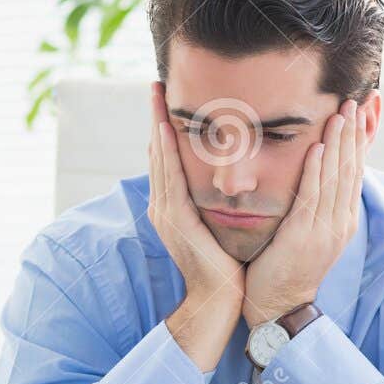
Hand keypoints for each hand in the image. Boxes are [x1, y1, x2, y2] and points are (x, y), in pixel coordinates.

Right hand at [147, 83, 242, 369]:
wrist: (219, 299)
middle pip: (157, 152)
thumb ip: (214, 202)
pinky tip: (166, 130)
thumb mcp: (219, 224)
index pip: (167, 158)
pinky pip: (169, 178)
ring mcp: (165, 212)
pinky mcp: (174, 220)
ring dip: (157, 125)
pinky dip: (166, 153)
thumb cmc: (226, 264)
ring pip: (159, 159)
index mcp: (173, 206)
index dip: (165, 127)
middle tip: (154, 85)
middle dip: (155, 117)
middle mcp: (163, 205)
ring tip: (156, 97)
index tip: (167, 100)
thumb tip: (229, 178)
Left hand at [243, 100, 366, 325]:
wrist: (277, 306)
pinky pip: (312, 198)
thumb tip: (315, 174)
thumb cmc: (286, 268)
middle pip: (351, 170)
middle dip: (353, 134)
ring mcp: (324, 230)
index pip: (355, 172)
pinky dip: (316, 171)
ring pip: (335, 179)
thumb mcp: (308, 232)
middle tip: (355, 101)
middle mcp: (339, 223)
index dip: (359, 142)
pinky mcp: (304, 237)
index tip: (361, 113)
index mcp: (342, 220)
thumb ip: (314, 205)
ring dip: (338, 144)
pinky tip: (317, 149)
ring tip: (340, 114)